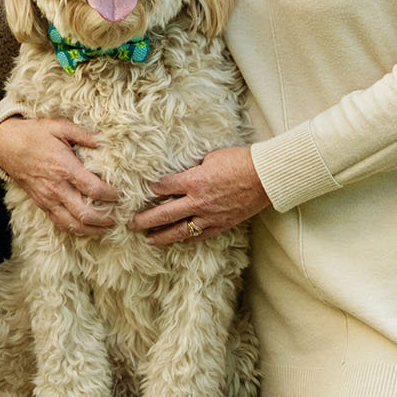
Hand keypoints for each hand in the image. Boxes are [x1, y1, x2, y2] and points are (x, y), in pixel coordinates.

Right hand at [0, 115, 118, 235]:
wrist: (6, 146)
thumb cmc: (35, 134)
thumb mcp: (60, 126)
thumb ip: (84, 134)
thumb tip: (105, 142)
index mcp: (64, 168)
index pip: (93, 189)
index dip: (110, 195)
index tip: (121, 194)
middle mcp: (56, 188)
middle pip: (85, 213)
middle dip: (105, 219)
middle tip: (119, 216)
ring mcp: (47, 199)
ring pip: (73, 224)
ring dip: (93, 229)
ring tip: (108, 227)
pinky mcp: (42, 205)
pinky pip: (60, 224)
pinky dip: (76, 230)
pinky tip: (89, 228)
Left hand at [134, 146, 270, 245]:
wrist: (265, 176)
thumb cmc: (240, 161)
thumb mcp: (211, 157)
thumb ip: (193, 168)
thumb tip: (181, 173)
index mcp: (194, 181)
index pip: (163, 187)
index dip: (151, 190)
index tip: (143, 192)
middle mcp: (198, 201)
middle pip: (164, 214)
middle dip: (145, 220)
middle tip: (131, 224)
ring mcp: (209, 216)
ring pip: (180, 230)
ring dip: (161, 236)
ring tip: (148, 239)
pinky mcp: (221, 224)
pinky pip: (199, 235)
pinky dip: (186, 238)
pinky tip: (177, 240)